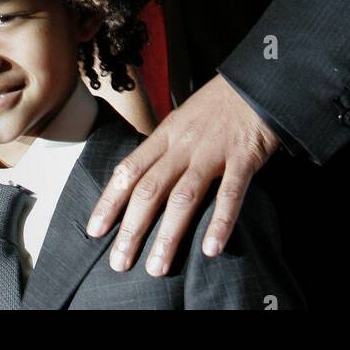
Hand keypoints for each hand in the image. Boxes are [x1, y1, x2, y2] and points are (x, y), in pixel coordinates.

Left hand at [87, 73, 279, 274]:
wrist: (255, 83)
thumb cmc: (217, 105)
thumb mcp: (182, 120)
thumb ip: (164, 149)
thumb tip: (141, 180)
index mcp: (166, 135)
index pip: (129, 170)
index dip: (110, 201)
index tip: (94, 230)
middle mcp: (183, 144)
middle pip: (150, 189)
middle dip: (132, 228)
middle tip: (119, 262)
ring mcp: (212, 151)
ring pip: (184, 196)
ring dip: (168, 235)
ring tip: (157, 267)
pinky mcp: (242, 157)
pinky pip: (230, 193)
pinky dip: (220, 222)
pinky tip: (211, 248)